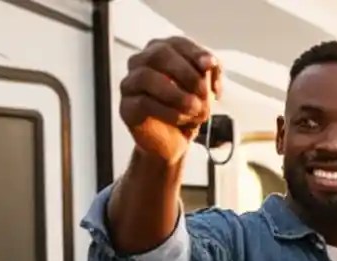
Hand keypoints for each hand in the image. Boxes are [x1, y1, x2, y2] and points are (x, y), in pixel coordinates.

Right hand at [119, 36, 222, 162]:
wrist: (174, 141)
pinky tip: (183, 119)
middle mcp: (142, 62)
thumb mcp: (207, 89)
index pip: (177, 43)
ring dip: (177, 94)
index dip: (195, 52)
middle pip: (159, 54)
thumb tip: (210, 63)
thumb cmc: (189, 108)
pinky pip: (143, 102)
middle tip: (204, 93)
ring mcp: (130, 83)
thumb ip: (210, 72)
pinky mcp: (126, 106)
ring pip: (147, 77)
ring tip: (195, 109)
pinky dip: (169, 112)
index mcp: (162, 51)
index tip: (210, 65)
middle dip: (186, 73)